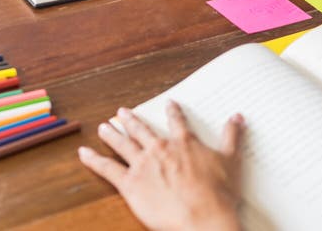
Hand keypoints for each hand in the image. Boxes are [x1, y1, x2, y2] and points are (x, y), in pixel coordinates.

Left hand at [78, 101, 244, 230]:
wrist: (203, 218)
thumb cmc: (218, 193)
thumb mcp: (231, 161)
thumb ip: (232, 137)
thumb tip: (238, 118)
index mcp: (184, 143)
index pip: (177, 122)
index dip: (173, 112)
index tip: (169, 104)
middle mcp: (160, 149)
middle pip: (142, 130)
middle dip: (131, 120)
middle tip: (122, 112)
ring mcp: (143, 165)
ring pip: (123, 145)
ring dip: (112, 134)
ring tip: (103, 126)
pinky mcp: (131, 184)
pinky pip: (107, 169)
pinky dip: (94, 160)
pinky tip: (83, 153)